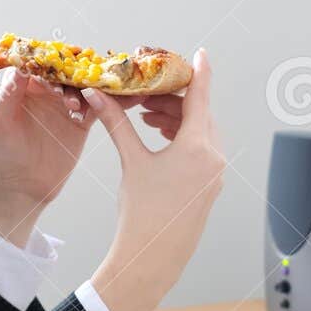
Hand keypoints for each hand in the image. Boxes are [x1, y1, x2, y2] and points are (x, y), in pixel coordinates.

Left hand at [0, 68, 89, 245]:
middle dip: (76, 71)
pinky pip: (96, 107)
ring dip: (89, 87)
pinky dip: (106, 103)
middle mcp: (46, 91)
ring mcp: (65, 105)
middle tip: (81, 77)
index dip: (51, 60)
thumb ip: (8, 93)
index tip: (60, 63)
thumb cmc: (3, 154)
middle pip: (67, 71)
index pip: (41, 63)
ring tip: (82, 101)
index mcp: (24, 86)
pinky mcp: (80, 122)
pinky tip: (109, 104)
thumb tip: (20, 65)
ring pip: (83, 86)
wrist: (22, 186)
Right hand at [84, 49, 223, 310]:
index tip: (202, 54)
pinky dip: (184, 138)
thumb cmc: (142, 212)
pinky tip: (161, 138)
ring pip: (201, 131)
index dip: (200, 72)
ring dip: (177, 120)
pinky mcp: (210, 186)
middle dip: (173, 100)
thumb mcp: (131, 161)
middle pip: (199, 113)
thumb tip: (96, 96)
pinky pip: (202, 149)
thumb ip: (117, 124)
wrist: (153, 256)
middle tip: (147, 95)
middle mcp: (213, 157)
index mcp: (197, 146)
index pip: (200, 97)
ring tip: (147, 118)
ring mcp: (215, 173)